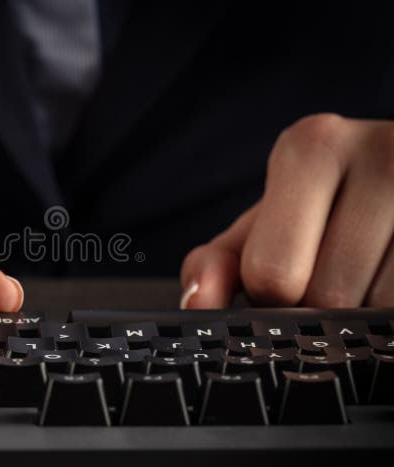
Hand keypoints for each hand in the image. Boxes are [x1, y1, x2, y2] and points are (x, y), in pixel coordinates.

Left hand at [181, 113, 393, 308]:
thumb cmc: (322, 210)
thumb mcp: (260, 228)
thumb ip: (217, 264)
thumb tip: (197, 305)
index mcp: (310, 147)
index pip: (272, 273)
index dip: (272, 301)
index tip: (285, 288)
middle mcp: (383, 151)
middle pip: (330, 297)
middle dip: (322, 312)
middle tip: (333, 284)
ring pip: (384, 311)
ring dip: (370, 320)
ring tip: (369, 278)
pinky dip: (392, 317)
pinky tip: (387, 280)